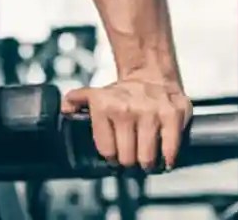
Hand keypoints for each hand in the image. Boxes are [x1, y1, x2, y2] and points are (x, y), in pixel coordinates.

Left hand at [63, 79, 192, 170]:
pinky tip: (164, 160)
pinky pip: (170, 148)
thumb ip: (75, 101)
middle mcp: (125, 109)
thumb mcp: (94, 93)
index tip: (114, 158)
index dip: (110, 158)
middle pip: (126, 157)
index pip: (106, 149)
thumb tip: (65, 111)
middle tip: (131, 161)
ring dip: (147, 164)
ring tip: (146, 161)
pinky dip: (168, 159)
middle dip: (128, 163)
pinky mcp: (173, 115)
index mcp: (103, 106)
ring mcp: (151, 112)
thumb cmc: (122, 93)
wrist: (151, 74)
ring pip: (147, 157)